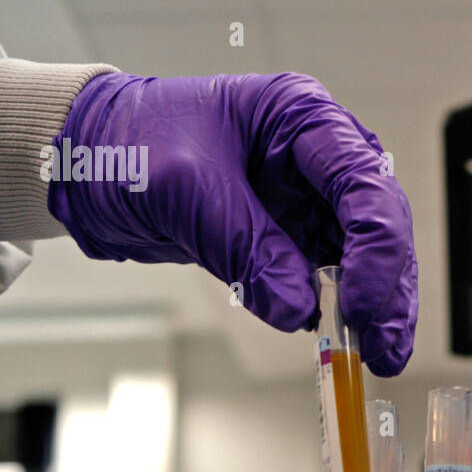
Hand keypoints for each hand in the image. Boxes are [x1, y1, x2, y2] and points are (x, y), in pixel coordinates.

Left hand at [48, 72, 416, 375]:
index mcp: (301, 118)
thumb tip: (300, 310)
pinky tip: (347, 339)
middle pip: (379, 221)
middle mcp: (316, 155)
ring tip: (379, 354)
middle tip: (386, 344)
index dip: (375, 248)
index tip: (363, 306)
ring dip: (376, 304)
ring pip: (365, 253)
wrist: (83, 164)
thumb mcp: (186, 192)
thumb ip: (247, 249)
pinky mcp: (289, 233)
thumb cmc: (128, 143)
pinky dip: (341, 308)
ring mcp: (306, 196)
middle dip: (388, 285)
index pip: (364, 183)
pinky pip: (329, 274)